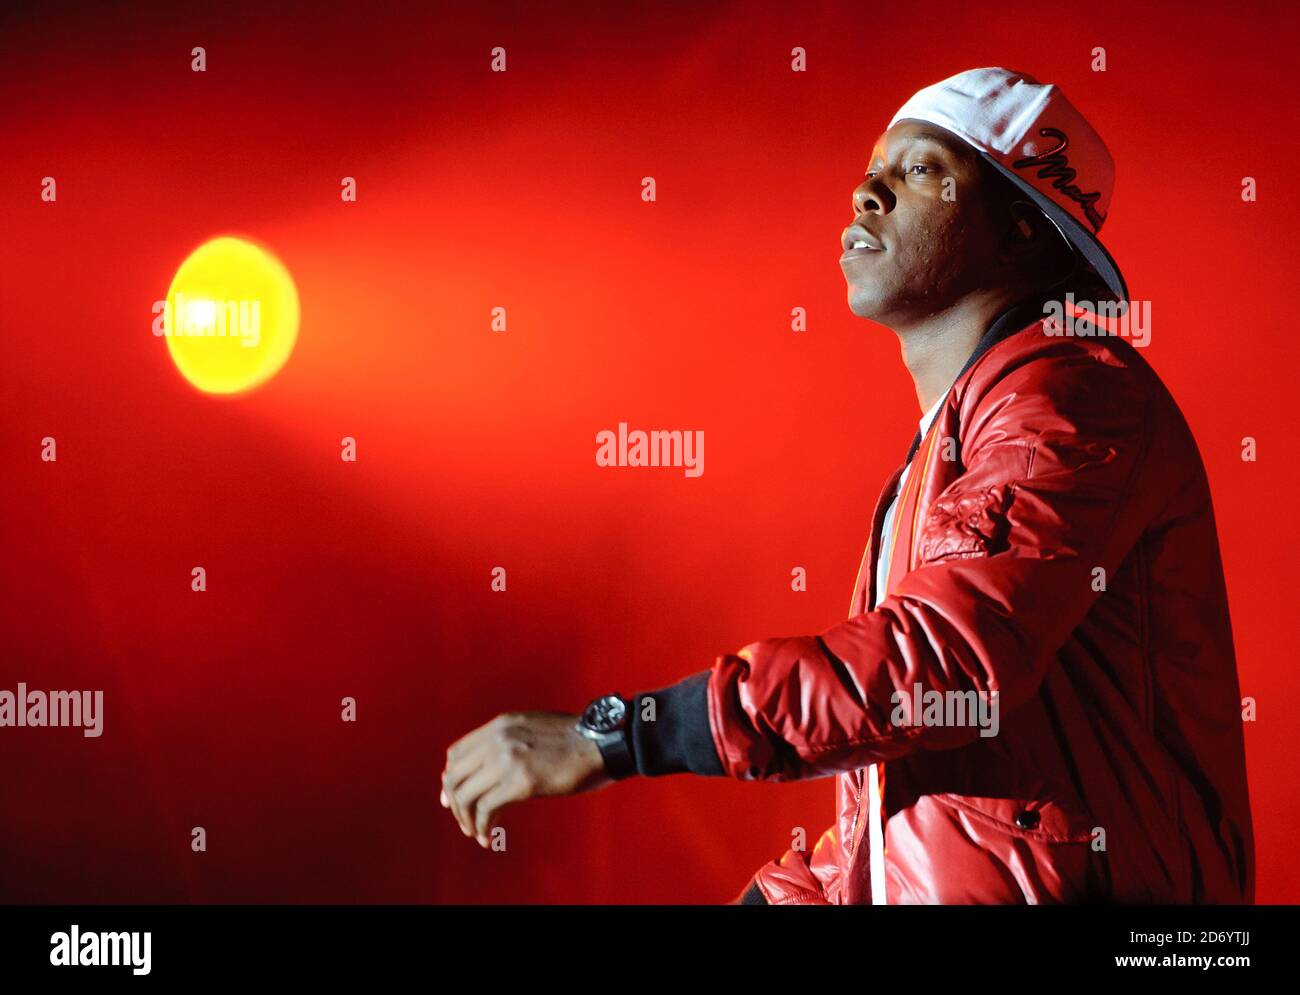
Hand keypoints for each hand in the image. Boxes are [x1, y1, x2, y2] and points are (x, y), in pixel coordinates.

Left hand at [440, 711, 611, 846]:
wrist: (602, 742)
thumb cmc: (575, 740)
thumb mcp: (534, 728)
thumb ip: (511, 740)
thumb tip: (493, 767)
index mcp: (500, 725)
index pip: (456, 753)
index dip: (452, 778)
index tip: (455, 797)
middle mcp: (498, 739)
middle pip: (455, 777)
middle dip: (455, 804)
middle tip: (465, 821)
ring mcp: (508, 759)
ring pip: (466, 796)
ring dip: (467, 820)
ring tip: (476, 833)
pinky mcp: (522, 782)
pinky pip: (486, 809)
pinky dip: (483, 827)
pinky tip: (489, 837)